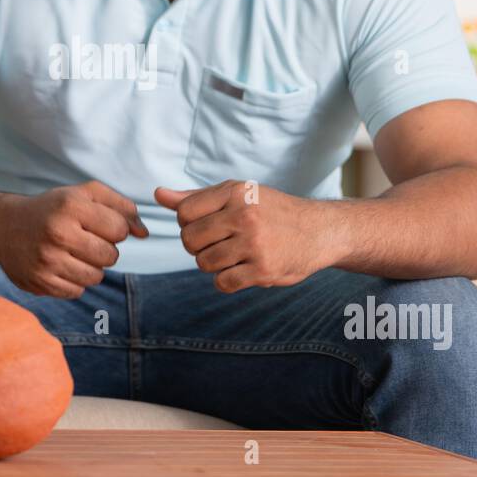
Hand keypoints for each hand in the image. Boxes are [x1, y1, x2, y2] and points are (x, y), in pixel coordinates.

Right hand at [0, 181, 147, 298]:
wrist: (4, 226)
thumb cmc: (53, 208)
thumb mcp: (84, 194)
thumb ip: (121, 206)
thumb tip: (144, 233)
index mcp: (71, 206)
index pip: (120, 229)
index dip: (115, 229)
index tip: (98, 226)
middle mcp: (58, 233)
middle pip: (111, 256)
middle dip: (105, 250)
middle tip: (85, 241)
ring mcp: (47, 260)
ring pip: (96, 277)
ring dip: (91, 267)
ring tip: (74, 253)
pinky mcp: (40, 282)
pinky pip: (77, 291)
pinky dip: (75, 281)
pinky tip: (61, 265)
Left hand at [154, 181, 333, 292]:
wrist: (318, 231)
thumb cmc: (271, 210)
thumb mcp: (237, 194)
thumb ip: (197, 197)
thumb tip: (158, 194)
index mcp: (235, 193)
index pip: (184, 212)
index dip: (187, 223)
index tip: (205, 226)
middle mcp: (244, 216)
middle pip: (190, 239)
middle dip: (197, 245)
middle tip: (218, 243)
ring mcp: (254, 244)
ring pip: (204, 263)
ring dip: (212, 263)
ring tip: (232, 255)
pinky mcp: (263, 270)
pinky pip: (222, 283)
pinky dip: (226, 280)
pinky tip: (241, 269)